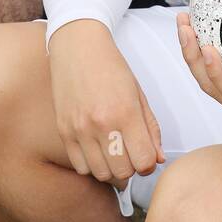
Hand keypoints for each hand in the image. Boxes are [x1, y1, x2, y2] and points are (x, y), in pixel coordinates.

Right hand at [49, 20, 165, 185]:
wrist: (77, 47)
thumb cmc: (110, 67)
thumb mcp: (138, 93)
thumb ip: (150, 128)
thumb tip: (158, 159)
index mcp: (126, 112)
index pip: (144, 162)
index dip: (149, 164)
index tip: (146, 156)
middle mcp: (102, 124)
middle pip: (123, 173)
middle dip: (131, 168)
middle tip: (131, 155)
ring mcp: (80, 129)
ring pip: (101, 174)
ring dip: (112, 170)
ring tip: (114, 154)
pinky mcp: (63, 131)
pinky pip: (80, 166)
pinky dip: (92, 165)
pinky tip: (97, 151)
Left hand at [176, 12, 221, 126]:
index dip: (218, 76)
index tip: (208, 48)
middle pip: (214, 88)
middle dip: (194, 60)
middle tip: (186, 28)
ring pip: (210, 77)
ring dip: (192, 51)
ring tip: (184, 21)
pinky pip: (218, 63)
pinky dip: (204, 44)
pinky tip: (197, 20)